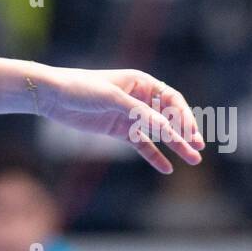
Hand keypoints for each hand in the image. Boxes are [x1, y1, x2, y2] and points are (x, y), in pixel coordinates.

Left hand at [39, 66, 204, 173]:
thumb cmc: (81, 88)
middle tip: (198, 149)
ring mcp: (130, 116)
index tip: (189, 134)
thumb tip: (166, 127)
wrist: (53, 96)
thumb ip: (138, 112)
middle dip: (185, 132)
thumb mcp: (111, 98)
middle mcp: (139, 98)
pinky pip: (142, 144)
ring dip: (175, 145)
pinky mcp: (119, 130)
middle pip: (170, 117)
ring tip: (192, 159)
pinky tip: (166, 167)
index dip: (184, 116)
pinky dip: (154, 155)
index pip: (172, 100)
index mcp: (141, 82)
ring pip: (159, 132)